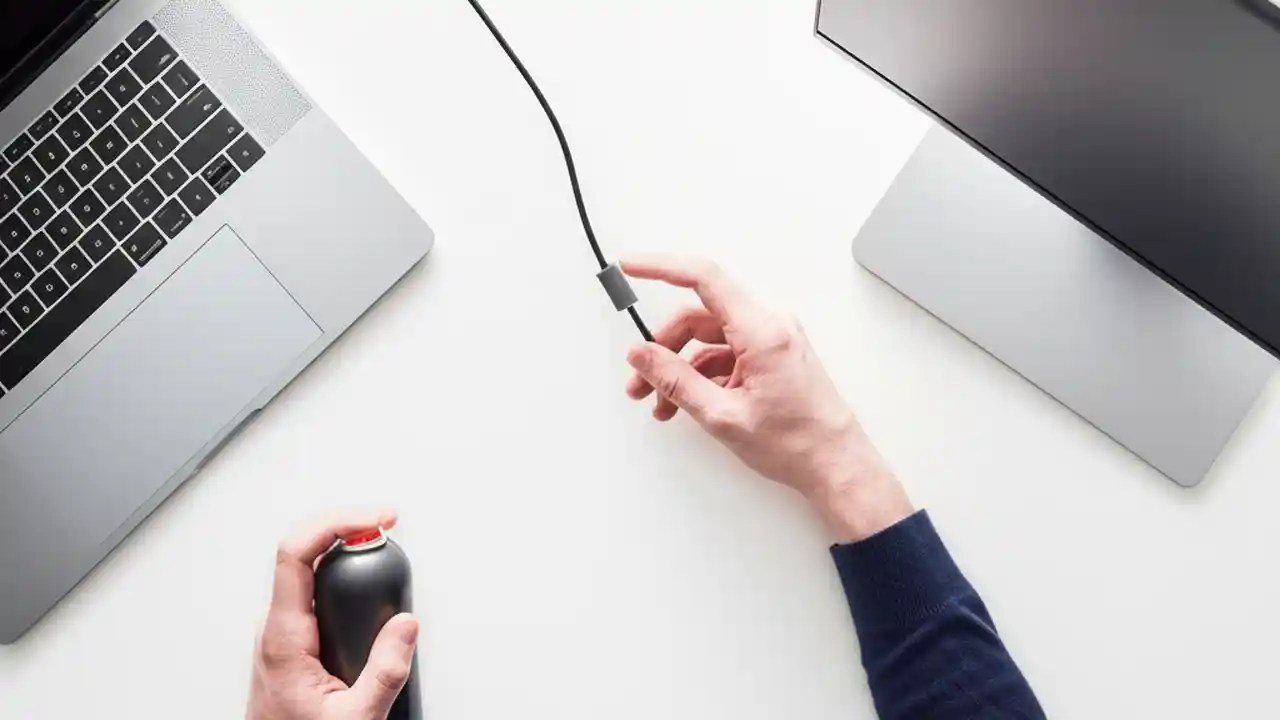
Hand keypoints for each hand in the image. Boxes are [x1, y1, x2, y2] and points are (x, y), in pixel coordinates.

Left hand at [246, 512, 418, 719]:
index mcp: (284, 638)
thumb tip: (405, 625)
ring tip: (380, 544)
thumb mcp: (355, 719)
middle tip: (386, 525)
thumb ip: (384, 672)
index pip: (296, 554)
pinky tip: (363, 577)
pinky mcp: (291, 640)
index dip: (336, 523)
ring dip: (344, 548)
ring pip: (307, 568)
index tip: (376, 520)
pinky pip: (312, 590)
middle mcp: (275, 628)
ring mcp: (281, 632)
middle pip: (304, 550)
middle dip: (347, 527)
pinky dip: (341, 572)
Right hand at [623, 256, 912, 542]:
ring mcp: (773, 339)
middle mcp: (770, 325)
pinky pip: (726, 353)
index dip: (660, 268)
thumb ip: (675, 381)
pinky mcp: (772, 355)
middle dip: (663, 347)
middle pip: (699, 317)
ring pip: (709, 339)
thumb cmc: (798, 443)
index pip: (703, 278)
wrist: (837, 464)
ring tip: (660, 404)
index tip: (630, 267)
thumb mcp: (723, 416)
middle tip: (639, 380)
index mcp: (762, 331)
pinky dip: (701, 375)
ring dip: (680, 368)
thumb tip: (642, 356)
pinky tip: (686, 404)